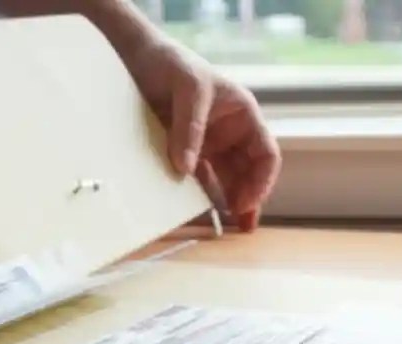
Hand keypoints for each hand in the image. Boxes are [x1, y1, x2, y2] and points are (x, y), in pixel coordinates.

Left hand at [123, 40, 280, 231]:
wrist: (136, 57)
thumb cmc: (171, 63)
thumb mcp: (187, 89)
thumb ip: (189, 128)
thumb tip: (186, 169)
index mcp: (243, 115)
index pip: (265, 154)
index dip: (262, 180)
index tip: (245, 202)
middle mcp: (231, 132)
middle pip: (249, 173)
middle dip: (248, 199)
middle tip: (240, 225)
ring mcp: (209, 144)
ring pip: (227, 180)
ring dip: (228, 202)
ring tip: (229, 228)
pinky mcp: (186, 152)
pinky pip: (200, 179)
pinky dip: (202, 196)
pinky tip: (202, 212)